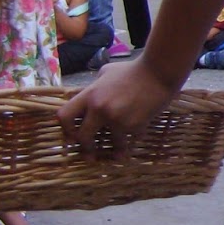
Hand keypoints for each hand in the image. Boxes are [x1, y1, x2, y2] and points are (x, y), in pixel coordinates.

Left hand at [57, 57, 178, 154]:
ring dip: (114, 151)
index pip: (64, 117)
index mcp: (90, 95)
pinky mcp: (134, 125)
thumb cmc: (133, 69)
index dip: (66, 130)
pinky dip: (132, 141)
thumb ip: (95, 86)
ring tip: (117, 155)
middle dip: (86, 148)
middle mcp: (100, 109)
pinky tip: (135, 142)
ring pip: (110, 143)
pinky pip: (130, 139)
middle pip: (82, 137)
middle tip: (90, 154)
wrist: (159, 71)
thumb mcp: (107, 72)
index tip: (72, 136)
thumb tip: (91, 96)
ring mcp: (117, 118)